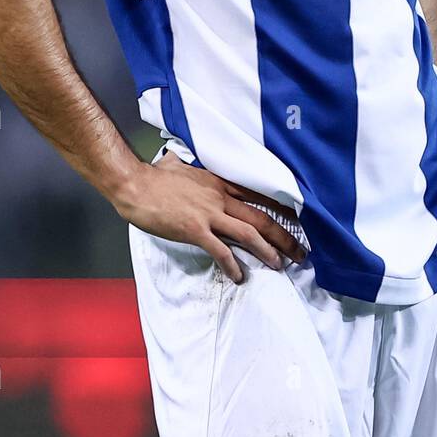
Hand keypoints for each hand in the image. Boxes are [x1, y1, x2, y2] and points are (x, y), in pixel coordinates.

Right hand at [114, 151, 307, 284]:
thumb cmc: (154, 176)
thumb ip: (187, 166)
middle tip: (300, 252)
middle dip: (284, 236)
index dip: (281, 208)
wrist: (136, 184)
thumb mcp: (179, 165)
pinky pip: (220, 251)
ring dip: (268, 251)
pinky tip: (239, 276)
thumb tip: (176, 159)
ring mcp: (209, 214)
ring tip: (279, 265)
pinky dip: (232, 265)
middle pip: (261, 217)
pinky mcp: (195, 230)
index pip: (258, 194)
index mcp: (220, 183)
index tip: (298, 218)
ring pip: (248, 233)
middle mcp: (221, 198)